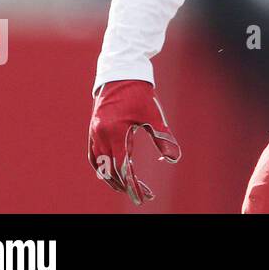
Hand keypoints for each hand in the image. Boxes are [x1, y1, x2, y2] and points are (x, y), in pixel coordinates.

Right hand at [87, 80, 181, 205]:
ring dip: (112, 178)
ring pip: (99, 165)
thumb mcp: (153, 115)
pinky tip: (110, 173)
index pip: (122, 167)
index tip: (145, 196)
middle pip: (110, 170)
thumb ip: (163, 138)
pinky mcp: (93, 130)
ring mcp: (94, 133)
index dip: (133, 185)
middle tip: (143, 194)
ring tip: (127, 189)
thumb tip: (174, 159)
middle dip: (126, 185)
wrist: (121, 73)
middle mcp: (100, 135)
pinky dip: (101, 167)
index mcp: (114, 132)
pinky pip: (94, 155)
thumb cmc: (139, 93)